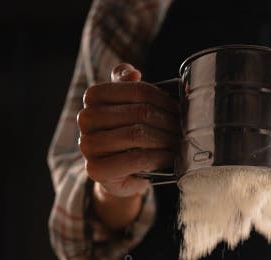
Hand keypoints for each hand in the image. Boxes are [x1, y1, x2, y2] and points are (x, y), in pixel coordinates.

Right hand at [78, 63, 179, 198]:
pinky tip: (170, 158)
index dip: (164, 99)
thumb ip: (127, 84)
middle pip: (140, 113)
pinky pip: (137, 158)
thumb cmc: (125, 135)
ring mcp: (88, 145)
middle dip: (168, 121)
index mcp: (92, 96)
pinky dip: (159, 157)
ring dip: (166, 139)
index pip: (138, 90)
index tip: (179, 108)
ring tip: (180, 142)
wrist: (116, 174)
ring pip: (139, 135)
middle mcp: (85, 119)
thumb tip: (134, 73)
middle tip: (184, 128)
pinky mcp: (96, 169)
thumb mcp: (126, 105)